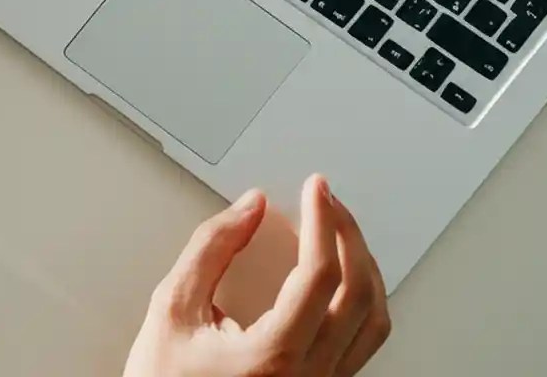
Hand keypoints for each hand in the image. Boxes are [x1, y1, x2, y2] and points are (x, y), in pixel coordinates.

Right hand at [123, 176, 390, 376]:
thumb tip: (248, 209)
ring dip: (364, 266)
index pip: (320, 275)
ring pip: (374, 319)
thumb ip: (210, 249)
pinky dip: (363, 298)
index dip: (323, 221)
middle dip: (346, 233)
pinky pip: (365, 340)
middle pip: (359, 291)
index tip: (314, 189)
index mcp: (273, 357)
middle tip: (326, 200)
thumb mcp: (172, 308)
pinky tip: (344, 277)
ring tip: (340, 232)